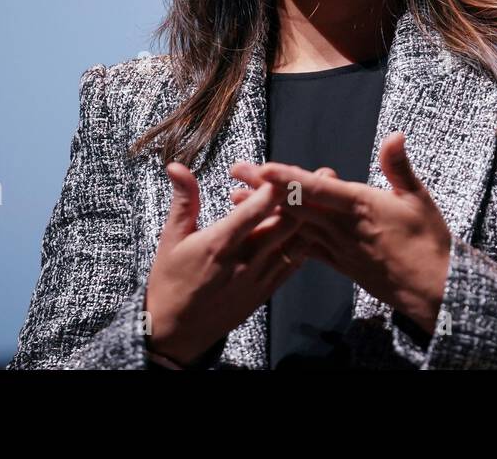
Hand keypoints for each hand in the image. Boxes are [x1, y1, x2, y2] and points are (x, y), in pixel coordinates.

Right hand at [144, 161, 307, 364]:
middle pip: (284, 225)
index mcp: (219, 244)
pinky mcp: (265, 292)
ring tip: (325, 199)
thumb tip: (176, 165)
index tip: (289, 168)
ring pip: (294, 244)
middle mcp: (244, 261)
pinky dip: (303, 244)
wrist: (176, 333)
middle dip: (303, 200)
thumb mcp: (171, 238)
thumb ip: (183, 199)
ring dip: (309, 220)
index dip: (275, 188)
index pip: (254, 211)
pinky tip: (311, 229)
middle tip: (322, 176)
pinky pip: (293, 264)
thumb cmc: (170, 282)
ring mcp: (258, 278)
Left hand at [228, 131, 452, 336]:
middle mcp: (342, 226)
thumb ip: (399, 166)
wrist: (431, 289)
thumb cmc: (428, 240)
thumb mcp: (418, 198)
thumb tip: (395, 134)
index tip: (262, 168)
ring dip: (263, 210)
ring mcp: (337, 246)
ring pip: (293, 225)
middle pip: (295, 203)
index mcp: (359, 205)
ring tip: (235, 198)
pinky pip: (304, 248)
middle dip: (263, 186)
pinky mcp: (338, 262)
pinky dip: (283, 237)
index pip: (316, 188)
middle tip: (235, 170)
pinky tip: (263, 230)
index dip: (288, 178)